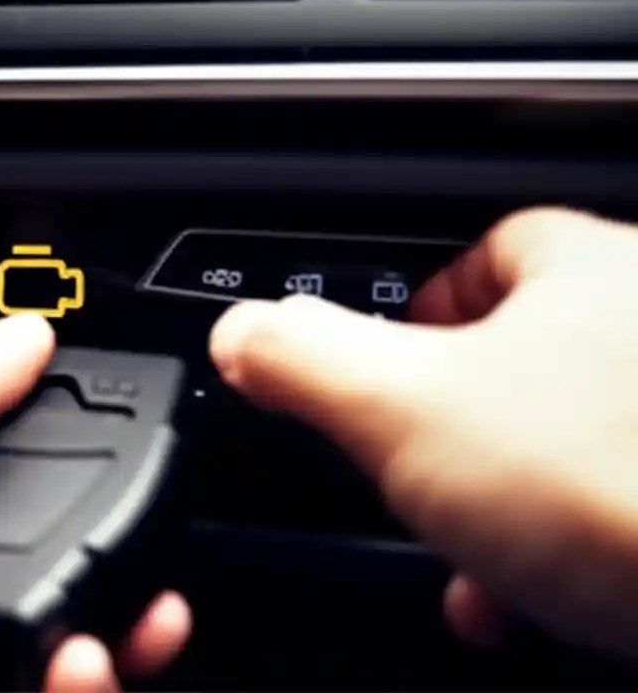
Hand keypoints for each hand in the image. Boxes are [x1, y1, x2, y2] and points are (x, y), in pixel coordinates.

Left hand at [0, 314, 187, 689]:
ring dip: (72, 670)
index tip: (132, 525)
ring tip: (93, 661)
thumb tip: (21, 334)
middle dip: (96, 609)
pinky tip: (52, 688)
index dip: (78, 507)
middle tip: (136, 617)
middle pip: (21, 600)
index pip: (3, 496)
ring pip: (7, 671)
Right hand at [210, 208, 637, 657]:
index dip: (421, 302)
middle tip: (420, 471)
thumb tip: (242, 332)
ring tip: (474, 555)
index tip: (385, 359)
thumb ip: (303, 358)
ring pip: (579, 435)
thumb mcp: (399, 409)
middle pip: (533, 353)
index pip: (493, 248)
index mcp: (589, 272)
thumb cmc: (607, 488)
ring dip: (513, 494)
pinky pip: (623, 496)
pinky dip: (575, 540)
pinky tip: (543, 595)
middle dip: (461, 423)